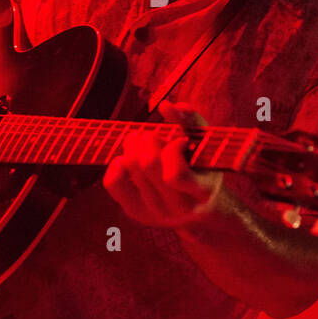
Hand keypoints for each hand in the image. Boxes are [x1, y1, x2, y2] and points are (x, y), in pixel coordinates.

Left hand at [102, 101, 223, 227]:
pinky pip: (112, 181)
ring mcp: (156, 212)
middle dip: (150, 139)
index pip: (175, 174)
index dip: (174, 148)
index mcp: (201, 192)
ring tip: (146, 147)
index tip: (181, 142)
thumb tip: (166, 106)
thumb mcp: (205, 142)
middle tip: (157, 137)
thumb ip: (190, 120)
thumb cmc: (202, 165)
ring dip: (134, 146)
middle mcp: (177, 207)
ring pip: (129, 165)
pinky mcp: (136, 211)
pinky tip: (131, 161)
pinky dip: (118, 163)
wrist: (200, 208)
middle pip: (147, 163)